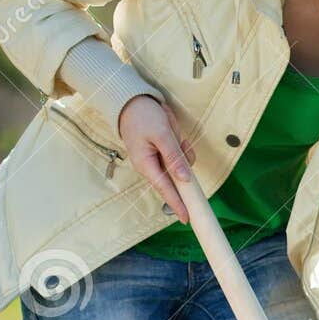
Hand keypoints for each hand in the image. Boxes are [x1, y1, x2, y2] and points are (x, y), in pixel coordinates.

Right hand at [119, 94, 195, 222]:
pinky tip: (174, 134)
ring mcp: (156, 160)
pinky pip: (178, 155)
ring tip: (173, 132)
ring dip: (182, 152)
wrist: (131, 101)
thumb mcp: (162, 134)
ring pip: (179, 166)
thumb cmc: (143, 116)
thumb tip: (184, 178)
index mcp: (146, 165)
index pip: (165, 189)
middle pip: (174, 179)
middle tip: (180, 146)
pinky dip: (181, 147)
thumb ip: (174, 157)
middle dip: (182, 165)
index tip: (187, 218)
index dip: (177, 204)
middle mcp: (150, 166)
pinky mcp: (161, 153)